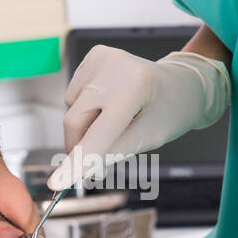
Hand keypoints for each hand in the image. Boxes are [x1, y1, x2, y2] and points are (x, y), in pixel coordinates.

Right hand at [47, 46, 229, 189]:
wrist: (180, 83)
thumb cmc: (169, 112)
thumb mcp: (150, 138)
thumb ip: (113, 153)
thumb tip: (77, 169)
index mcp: (135, 87)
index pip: (99, 134)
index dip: (77, 162)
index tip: (57, 184)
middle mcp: (115, 66)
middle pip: (75, 121)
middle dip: (79, 147)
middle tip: (94, 165)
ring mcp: (103, 56)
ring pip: (71, 109)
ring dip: (85, 125)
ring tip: (116, 122)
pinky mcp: (95, 54)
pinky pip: (75, 94)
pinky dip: (87, 106)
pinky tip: (109, 103)